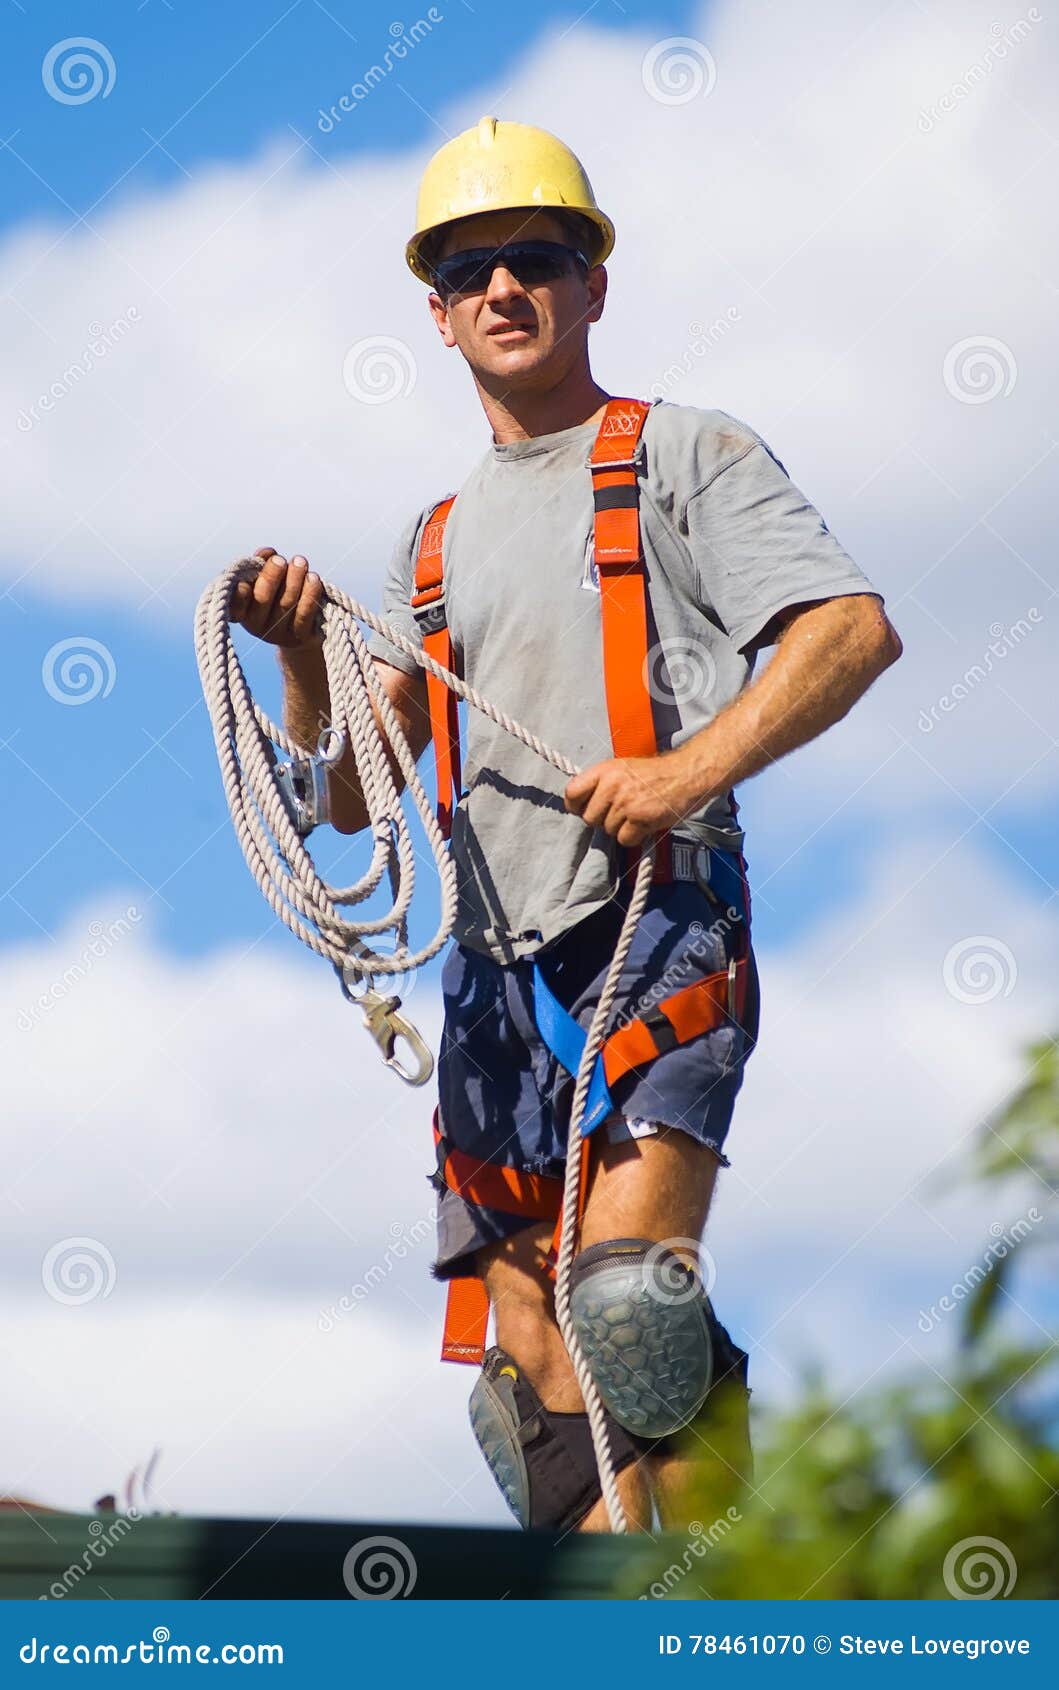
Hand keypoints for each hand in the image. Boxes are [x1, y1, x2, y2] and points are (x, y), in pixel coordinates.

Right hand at [230, 548, 323, 647]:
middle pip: (263, 599)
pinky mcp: (300, 636)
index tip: (248, 577)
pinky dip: (310, 593)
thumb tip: (267, 552)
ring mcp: (279, 633)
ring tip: (300, 561)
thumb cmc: (276, 593)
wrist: (299, 626)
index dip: (240, 592)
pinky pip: (305, 613)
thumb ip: (261, 563)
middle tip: (280, 560)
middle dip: (271, 576)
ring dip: (294, 578)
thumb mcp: (263, 578)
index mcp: (242, 611)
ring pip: (286, 603)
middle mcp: (257, 625)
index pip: (235, 604)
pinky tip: (313, 578)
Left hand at [564, 754, 703, 847]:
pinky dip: (634, 836)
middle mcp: (612, 785)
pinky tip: (645, 823)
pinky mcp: (639, 819)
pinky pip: (624, 840)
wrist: (687, 775)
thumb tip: (583, 806)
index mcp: (605, 770)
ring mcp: (625, 803)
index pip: (572, 793)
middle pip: (589, 818)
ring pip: (608, 831)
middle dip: (603, 820)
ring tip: (637, 814)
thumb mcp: (623, 768)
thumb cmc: (656, 773)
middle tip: (621, 813)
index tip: (584, 809)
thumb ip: (602, 784)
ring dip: (621, 828)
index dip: (576, 806)